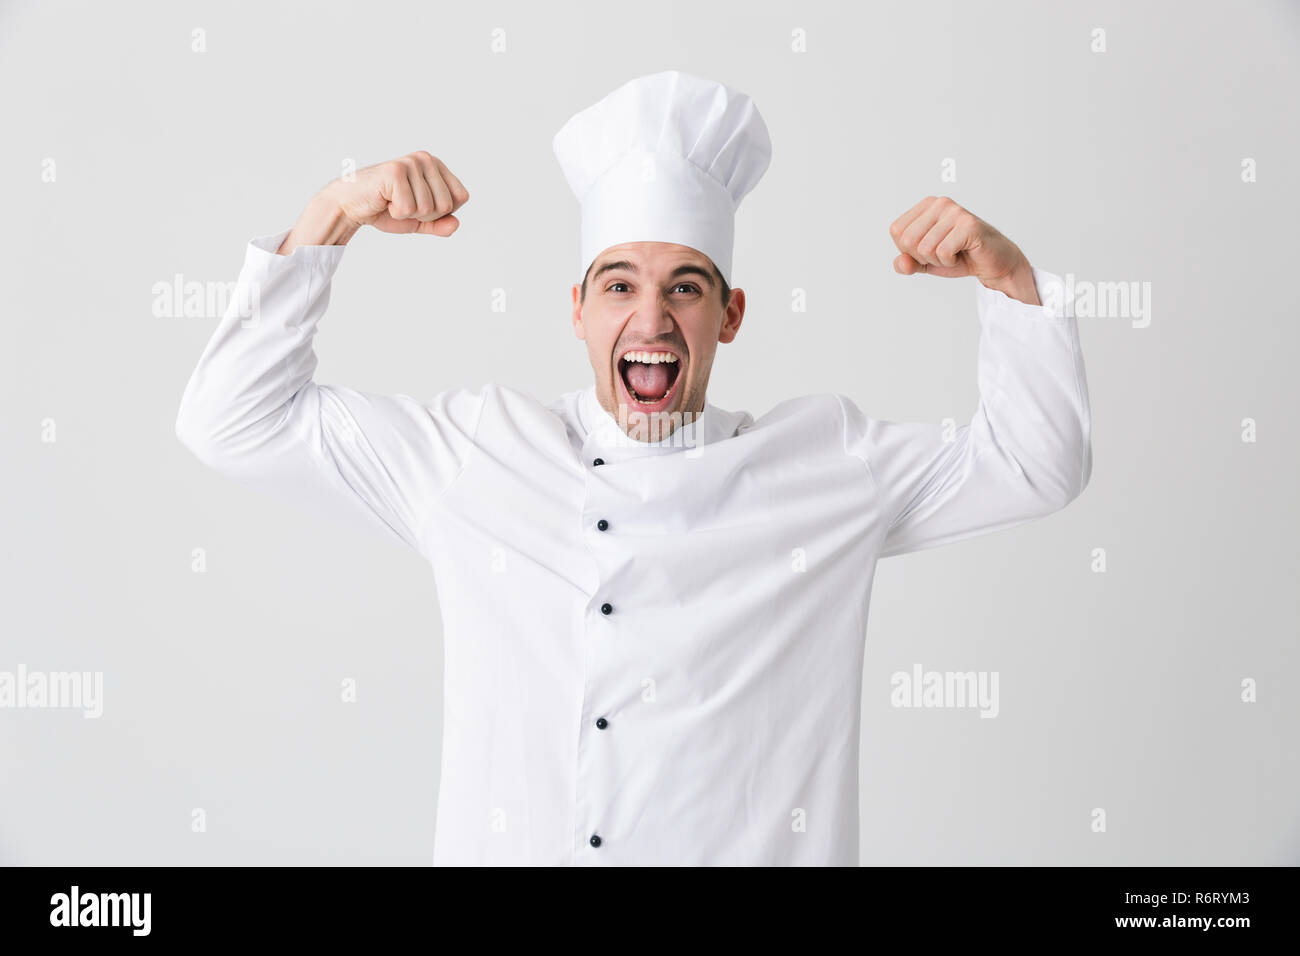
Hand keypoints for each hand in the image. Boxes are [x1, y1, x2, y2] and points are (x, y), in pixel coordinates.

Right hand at [277, 151, 469, 254]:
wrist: (351, 206)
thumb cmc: (385, 209)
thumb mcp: (418, 220)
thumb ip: (440, 224)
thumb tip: (455, 224)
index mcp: (436, 166)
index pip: (462, 197)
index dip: (443, 212)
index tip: (419, 206)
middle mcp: (426, 159)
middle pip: (447, 205)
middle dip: (425, 215)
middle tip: (403, 205)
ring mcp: (411, 163)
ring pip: (429, 208)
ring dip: (409, 214)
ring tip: (392, 202)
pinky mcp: (395, 171)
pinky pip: (409, 208)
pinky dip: (396, 213)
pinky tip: (384, 201)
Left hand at [888, 196, 1038, 305]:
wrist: (991, 262)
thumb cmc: (958, 256)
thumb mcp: (925, 262)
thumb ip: (907, 263)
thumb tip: (901, 263)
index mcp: (926, 205)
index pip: (896, 231)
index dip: (908, 249)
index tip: (929, 249)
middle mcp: (940, 203)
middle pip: (907, 240)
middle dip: (922, 257)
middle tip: (942, 254)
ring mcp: (955, 212)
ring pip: (925, 248)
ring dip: (938, 260)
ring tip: (954, 253)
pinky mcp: (968, 225)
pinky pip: (943, 252)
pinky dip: (950, 262)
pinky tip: (962, 253)